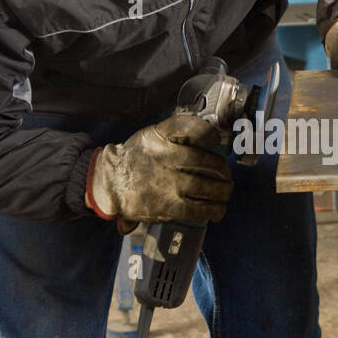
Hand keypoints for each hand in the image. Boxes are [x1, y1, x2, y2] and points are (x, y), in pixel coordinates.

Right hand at [86, 112, 233, 227]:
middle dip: (222, 171)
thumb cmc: (137, 156)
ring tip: (225, 192)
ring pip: (206, 187)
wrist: (111, 181)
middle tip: (226, 176)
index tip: (216, 139)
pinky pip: (198, 209)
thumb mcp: (153, 134)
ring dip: (222, 191)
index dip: (209, 133)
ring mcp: (169, 183)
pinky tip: (218, 209)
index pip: (190, 127)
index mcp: (162, 137)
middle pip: (207, 163)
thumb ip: (177, 132)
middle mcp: (167, 158)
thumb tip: (210, 134)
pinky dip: (213, 210)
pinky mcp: (169, 206)